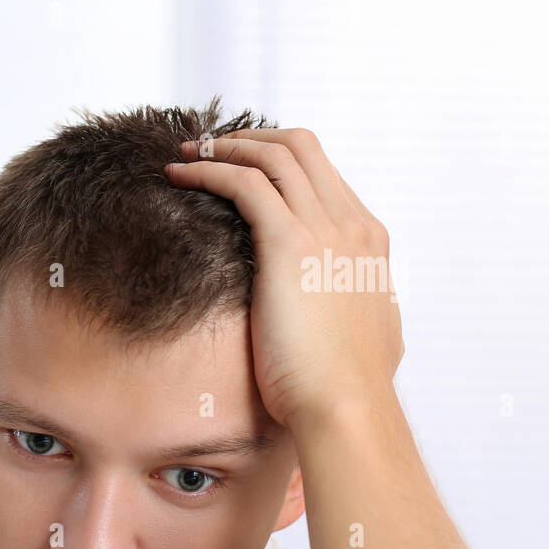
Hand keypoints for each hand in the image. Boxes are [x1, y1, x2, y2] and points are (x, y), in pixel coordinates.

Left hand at [164, 129, 403, 431]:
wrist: (346, 408)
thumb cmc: (344, 390)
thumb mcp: (363, 337)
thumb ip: (353, 310)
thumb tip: (348, 316)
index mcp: (369, 243)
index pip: (323, 176)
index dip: (279, 162)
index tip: (242, 168)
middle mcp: (352, 225)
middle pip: (301, 149)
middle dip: (251, 140)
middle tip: (210, 146)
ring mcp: (325, 230)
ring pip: (274, 156)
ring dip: (225, 147)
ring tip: (187, 152)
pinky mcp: (290, 244)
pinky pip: (245, 183)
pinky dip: (210, 170)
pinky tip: (179, 175)